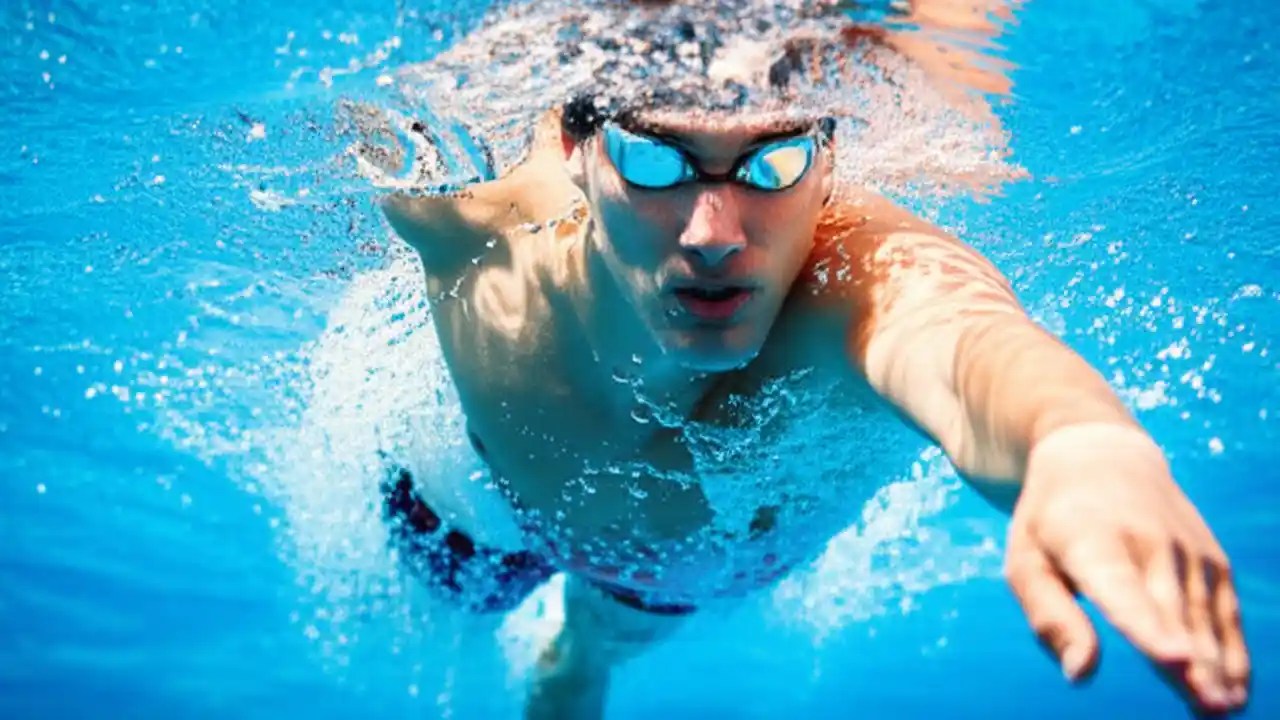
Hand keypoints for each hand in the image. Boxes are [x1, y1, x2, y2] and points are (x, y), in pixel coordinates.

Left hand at [1004, 422, 1249, 713]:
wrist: (1100, 456)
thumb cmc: (1049, 521)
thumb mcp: (1025, 560)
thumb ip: (1050, 616)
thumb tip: (1080, 673)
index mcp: (1090, 540)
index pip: (1121, 588)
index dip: (1146, 626)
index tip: (1173, 659)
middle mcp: (1147, 542)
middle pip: (1170, 611)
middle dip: (1191, 661)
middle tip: (1208, 708)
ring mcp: (1185, 548)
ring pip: (1202, 617)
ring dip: (1216, 667)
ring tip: (1219, 710)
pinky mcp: (1211, 559)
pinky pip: (1224, 612)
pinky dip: (1232, 651)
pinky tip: (1234, 692)